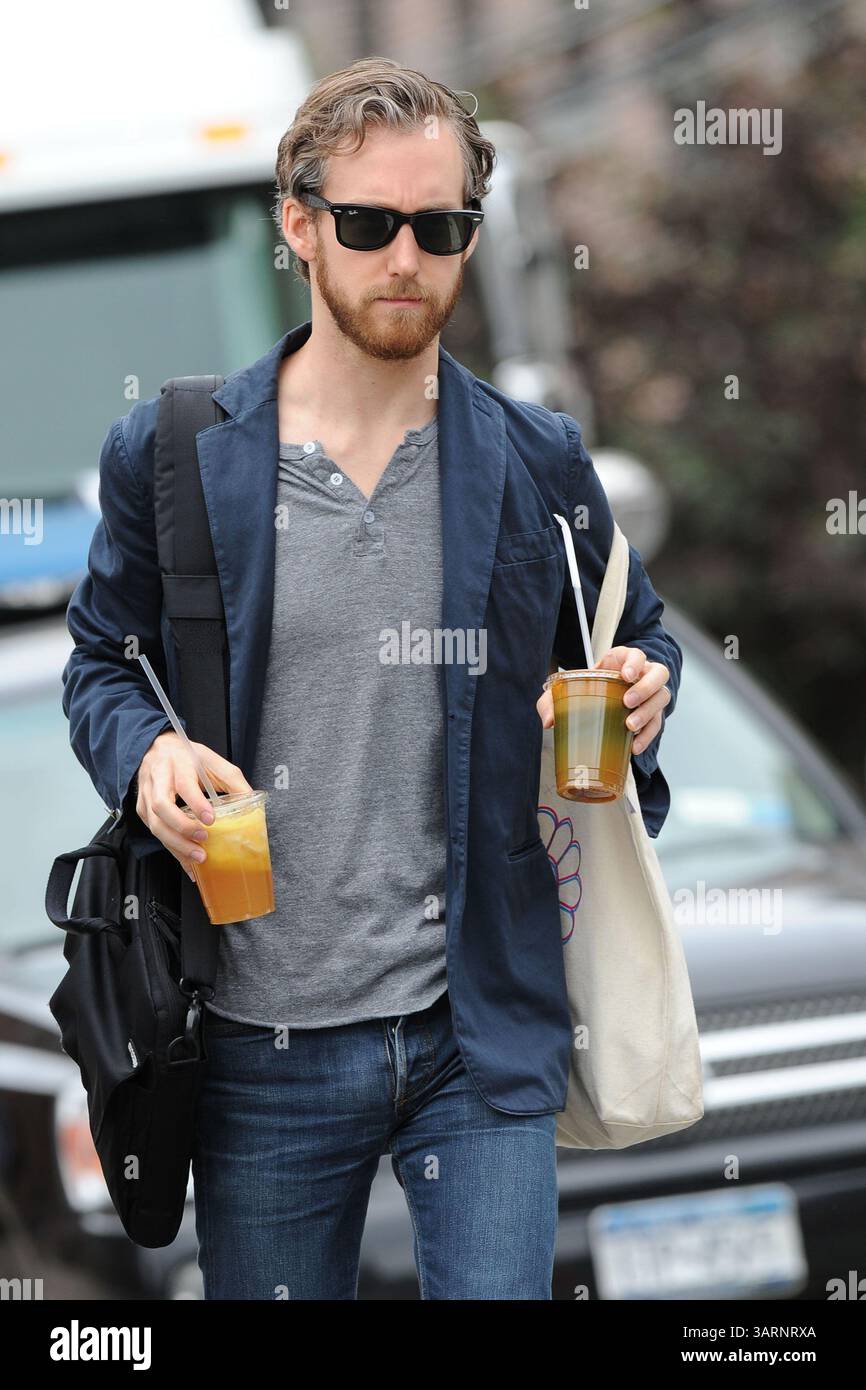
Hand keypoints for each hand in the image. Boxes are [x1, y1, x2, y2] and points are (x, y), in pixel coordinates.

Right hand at [135, 732, 252, 880]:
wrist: (158, 748)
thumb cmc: (188, 756)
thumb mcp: (213, 761)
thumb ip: (232, 780)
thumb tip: (251, 804)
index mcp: (178, 763)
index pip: (184, 784)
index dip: (196, 803)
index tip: (211, 819)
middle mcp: (158, 778)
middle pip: (161, 806)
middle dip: (182, 827)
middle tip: (203, 839)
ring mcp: (146, 795)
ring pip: (154, 823)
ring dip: (176, 843)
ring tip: (198, 856)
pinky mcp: (142, 809)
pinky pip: (154, 832)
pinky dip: (172, 849)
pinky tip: (187, 861)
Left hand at [536, 647, 670, 755]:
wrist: (600, 698)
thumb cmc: (587, 687)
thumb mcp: (569, 687)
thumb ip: (553, 700)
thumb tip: (549, 721)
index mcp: (624, 660)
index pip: (637, 655)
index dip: (635, 663)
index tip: (625, 676)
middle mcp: (643, 673)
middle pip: (658, 675)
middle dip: (645, 688)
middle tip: (627, 702)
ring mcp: (652, 693)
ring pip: (662, 697)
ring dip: (648, 712)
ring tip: (630, 726)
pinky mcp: (653, 713)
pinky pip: (657, 722)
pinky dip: (647, 735)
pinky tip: (634, 746)